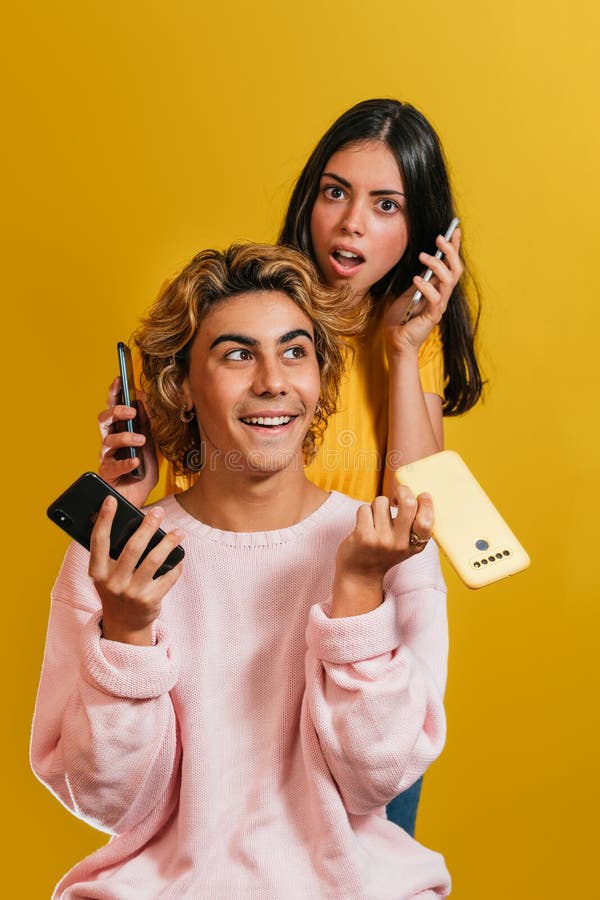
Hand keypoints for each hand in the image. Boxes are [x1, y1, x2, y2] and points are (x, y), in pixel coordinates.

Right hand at [88, 496, 183, 644]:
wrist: (124, 626)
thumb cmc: (116, 589)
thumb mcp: (105, 575)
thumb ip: (111, 554)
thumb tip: (133, 523)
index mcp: (97, 573)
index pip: (98, 541)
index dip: (104, 519)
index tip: (111, 500)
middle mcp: (112, 583)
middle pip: (133, 547)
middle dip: (147, 526)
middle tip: (158, 511)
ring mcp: (131, 593)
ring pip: (154, 560)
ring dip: (169, 542)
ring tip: (178, 532)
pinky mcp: (150, 601)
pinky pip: (168, 576)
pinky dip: (176, 565)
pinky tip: (180, 557)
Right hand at [97, 377, 157, 507]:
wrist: (138, 498)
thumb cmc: (142, 472)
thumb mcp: (150, 445)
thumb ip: (147, 426)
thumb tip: (146, 402)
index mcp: (119, 431)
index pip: (114, 408)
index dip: (114, 393)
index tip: (119, 380)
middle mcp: (109, 442)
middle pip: (104, 419)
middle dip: (117, 412)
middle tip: (132, 412)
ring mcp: (106, 457)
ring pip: (108, 440)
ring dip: (126, 437)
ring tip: (141, 441)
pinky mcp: (107, 474)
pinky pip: (114, 465)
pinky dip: (126, 462)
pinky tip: (135, 462)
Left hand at [332, 488, 433, 616]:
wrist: (359, 575)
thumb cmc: (382, 554)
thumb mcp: (405, 546)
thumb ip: (413, 526)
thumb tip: (418, 494)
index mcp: (416, 545)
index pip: (427, 521)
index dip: (426, 503)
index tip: (421, 496)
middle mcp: (400, 543)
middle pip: (408, 503)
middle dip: (402, 490)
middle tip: (397, 495)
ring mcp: (382, 540)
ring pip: (382, 502)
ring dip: (377, 506)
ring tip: (375, 519)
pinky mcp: (363, 536)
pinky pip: (365, 508)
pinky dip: (363, 512)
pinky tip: (363, 525)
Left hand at [384, 227, 462, 355]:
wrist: (395, 342)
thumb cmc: (400, 319)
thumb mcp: (407, 293)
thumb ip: (418, 280)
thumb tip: (424, 262)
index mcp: (437, 290)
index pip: (450, 265)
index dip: (454, 248)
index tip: (454, 230)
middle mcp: (442, 297)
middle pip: (455, 270)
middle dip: (451, 252)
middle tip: (440, 238)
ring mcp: (438, 306)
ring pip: (448, 280)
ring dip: (437, 265)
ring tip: (424, 256)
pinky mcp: (432, 316)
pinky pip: (435, 297)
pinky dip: (426, 285)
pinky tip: (416, 279)